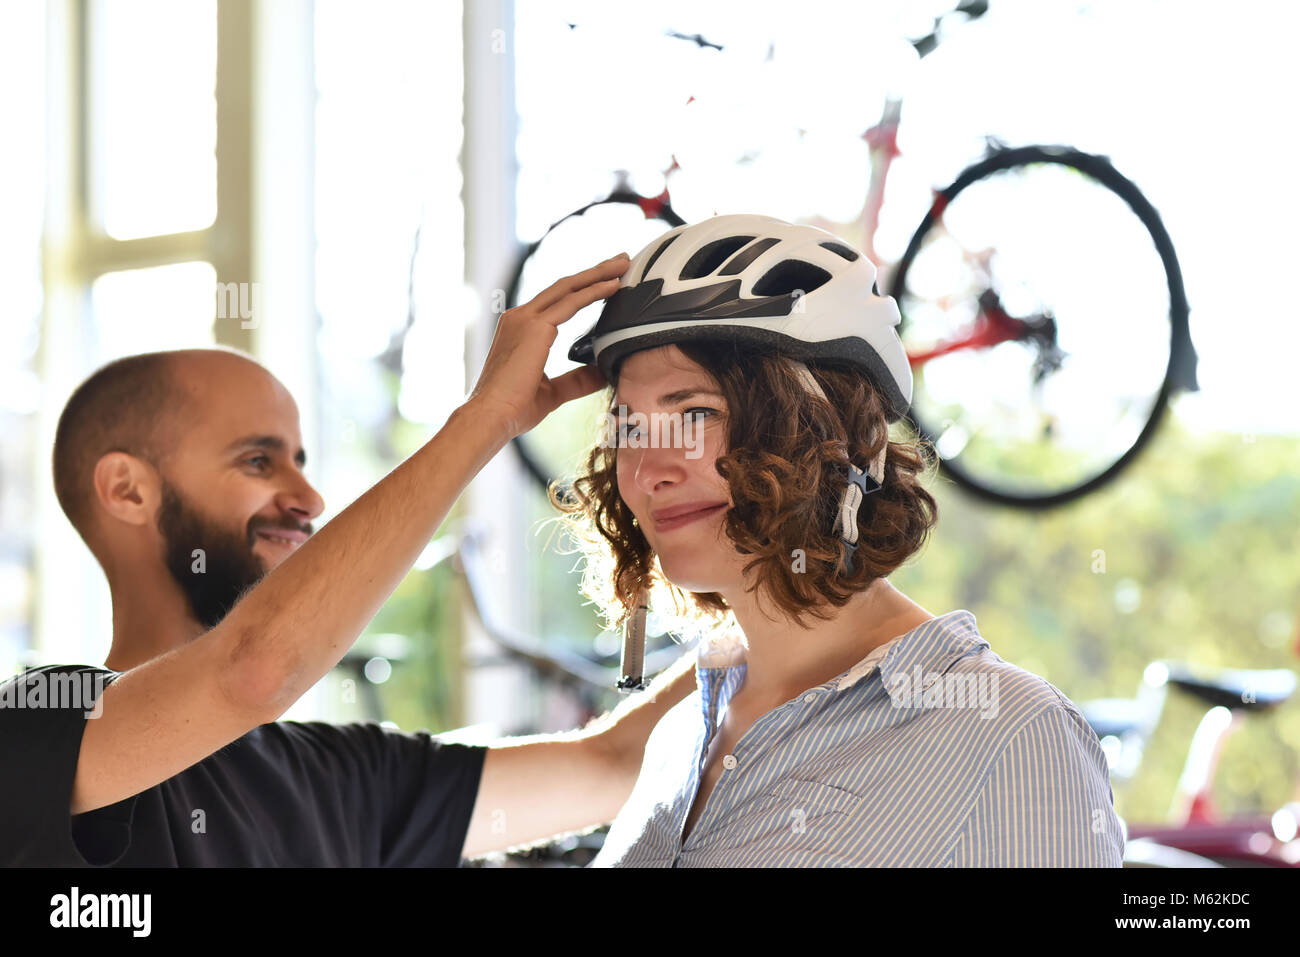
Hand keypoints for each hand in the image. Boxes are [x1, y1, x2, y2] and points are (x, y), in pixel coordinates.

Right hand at [467, 253, 629, 437]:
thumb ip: (577, 380)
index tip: (606, 281)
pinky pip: (572, 302)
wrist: (492, 416)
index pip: (556, 300)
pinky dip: (594, 291)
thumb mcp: (553, 391)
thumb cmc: (514, 407)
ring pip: (569, 287)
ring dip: (598, 274)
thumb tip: (602, 374)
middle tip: (621, 261)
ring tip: (623, 264)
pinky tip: (614, 286)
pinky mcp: (535, 326)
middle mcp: (520, 317)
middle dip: (594, 272)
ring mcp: (525, 319)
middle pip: (564, 286)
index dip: (582, 288)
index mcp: (520, 329)